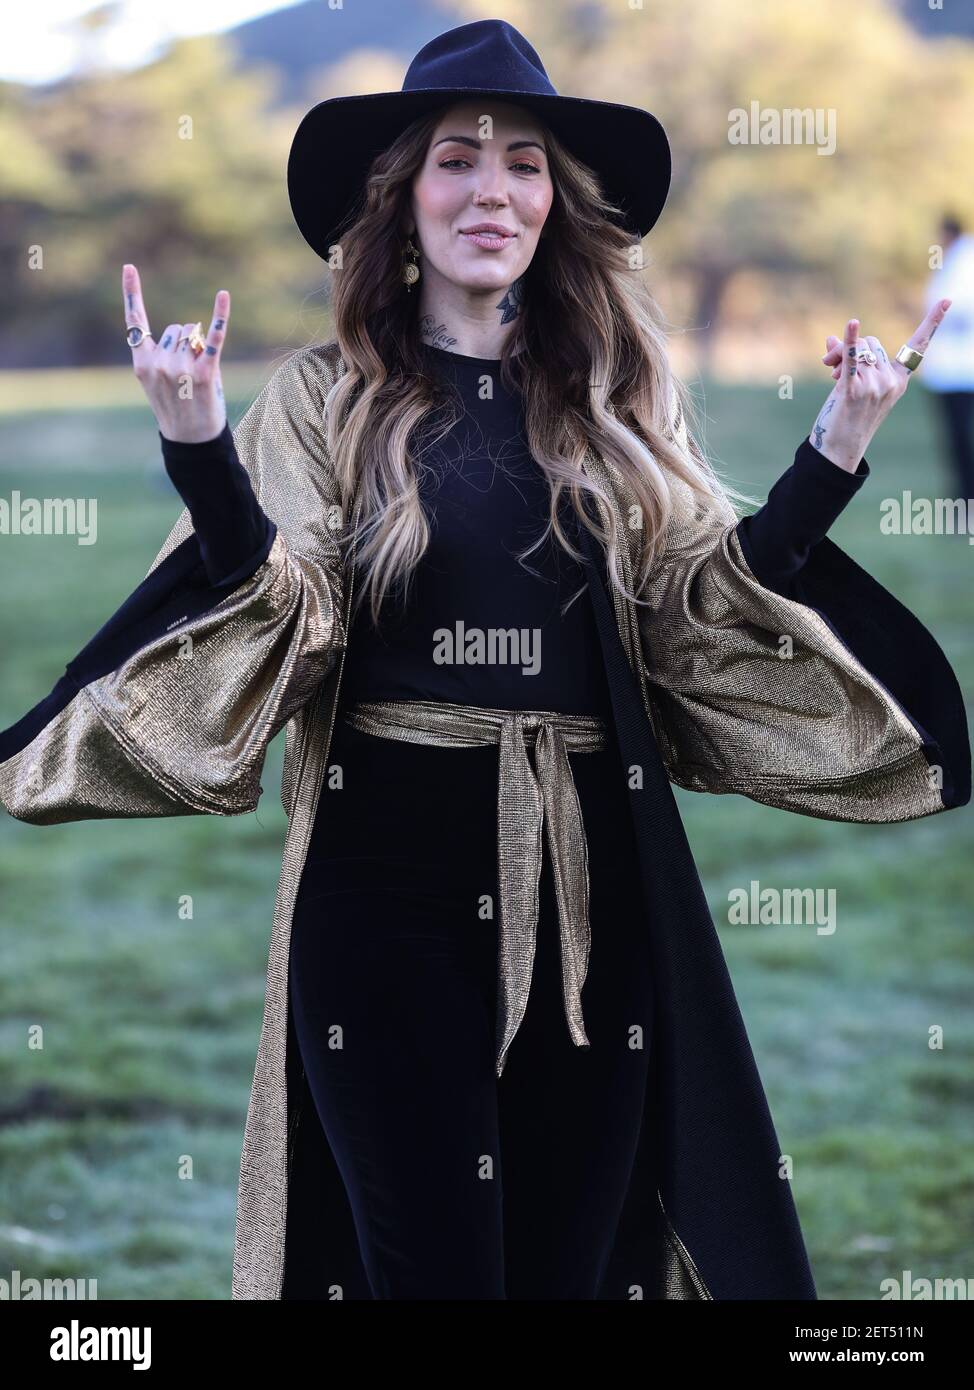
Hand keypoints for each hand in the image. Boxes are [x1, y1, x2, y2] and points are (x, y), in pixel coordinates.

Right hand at [123, 263, 230, 443]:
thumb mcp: (158, 381)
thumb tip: (187, 331)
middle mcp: (157, 363)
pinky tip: (223, 296)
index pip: (135, 322)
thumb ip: (162, 353)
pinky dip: (220, 316)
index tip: (129, 267)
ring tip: (198, 376)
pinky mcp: (204, 374)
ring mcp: (180, 369)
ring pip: (193, 333)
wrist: (190, 440)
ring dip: (199, 347)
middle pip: (176, 328)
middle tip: (187, 374)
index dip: (131, 292)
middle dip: (185, 342)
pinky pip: (213, 338)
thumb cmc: (176, 407)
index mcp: (141, 363)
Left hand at [809, 301, 951, 471]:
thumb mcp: (857, 384)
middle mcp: (891, 381)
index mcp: (899, 380)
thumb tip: (832, 338)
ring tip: (830, 371)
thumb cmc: (848, 417)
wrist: (839, 449)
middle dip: (852, 346)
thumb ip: (852, 360)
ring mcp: (875, 386)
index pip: (918, 348)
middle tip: (831, 366)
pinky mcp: (854, 390)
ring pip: (859, 347)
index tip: (947, 300)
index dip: (933, 322)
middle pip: (872, 341)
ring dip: (840, 352)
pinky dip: (849, 341)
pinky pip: (852, 358)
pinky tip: (851, 325)